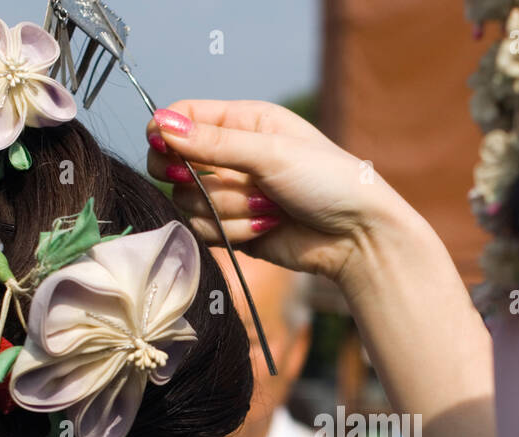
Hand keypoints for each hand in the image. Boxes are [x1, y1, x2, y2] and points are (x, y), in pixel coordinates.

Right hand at [145, 99, 411, 283]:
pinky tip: (269, 226)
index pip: (182, 118)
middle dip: (199, 180)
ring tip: (270, 208)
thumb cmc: (328, 182)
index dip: (165, 134)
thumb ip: (214, 142)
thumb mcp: (272, 153)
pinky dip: (234, 232)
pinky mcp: (233, 229)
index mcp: (243, 122)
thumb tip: (161, 126)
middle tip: (223, 183)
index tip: (165, 151)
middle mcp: (232, 156)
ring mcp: (231, 195)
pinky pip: (205, 231)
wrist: (357, 237)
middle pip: (176, 165)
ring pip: (190, 203)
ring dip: (229, 210)